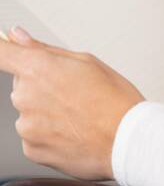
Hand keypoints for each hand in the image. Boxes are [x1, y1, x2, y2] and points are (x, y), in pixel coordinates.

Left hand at [0, 29, 143, 179]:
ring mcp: (26, 125)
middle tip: (72, 94)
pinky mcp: (32, 149)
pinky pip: (34, 137)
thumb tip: (18, 36)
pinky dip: (49, 135)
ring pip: (29, 113)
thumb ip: (44, 49)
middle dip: (41, 87)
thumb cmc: (115, 102)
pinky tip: (73, 133)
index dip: (1, 48)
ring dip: (45, 114)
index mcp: (37, 68)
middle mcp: (25, 96)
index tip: (2, 46)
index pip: (1, 52)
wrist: (129, 141)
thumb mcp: (86, 62)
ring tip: (77, 117)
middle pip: (21, 86)